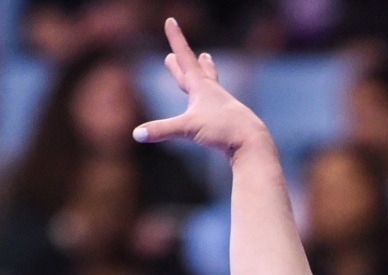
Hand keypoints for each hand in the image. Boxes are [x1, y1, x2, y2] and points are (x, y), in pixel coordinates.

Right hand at [133, 19, 266, 156]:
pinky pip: (213, 104)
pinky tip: (212, 104)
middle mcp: (211, 91)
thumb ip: (162, 130)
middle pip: (193, 70)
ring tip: (206, 59)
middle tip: (172, 52)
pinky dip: (209, 99)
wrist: (251, 141)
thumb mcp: (188, 129)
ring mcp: (220, 104)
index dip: (176, 38)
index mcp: (201, 87)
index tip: (171, 20)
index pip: (185, 57)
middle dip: (181, 61)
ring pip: (209, 82)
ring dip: (205, 69)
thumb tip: (136, 134)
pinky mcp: (226, 118)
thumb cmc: (221, 130)